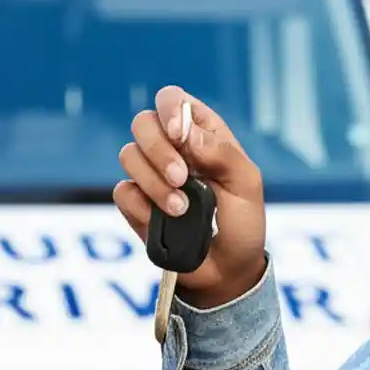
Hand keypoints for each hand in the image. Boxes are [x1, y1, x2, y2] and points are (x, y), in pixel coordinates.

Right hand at [114, 86, 267, 308]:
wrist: (228, 270)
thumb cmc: (242, 222)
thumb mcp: (247, 185)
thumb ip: (222, 154)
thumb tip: (187, 133)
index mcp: (202, 133)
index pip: (172, 99)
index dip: (170, 109)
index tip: (181, 136)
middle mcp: (172, 148)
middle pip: (143, 123)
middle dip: (159, 150)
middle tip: (182, 178)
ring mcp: (151, 175)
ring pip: (128, 155)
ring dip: (154, 183)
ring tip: (182, 209)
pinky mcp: (136, 204)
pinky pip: (122, 192)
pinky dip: (142, 206)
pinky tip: (165, 221)